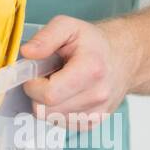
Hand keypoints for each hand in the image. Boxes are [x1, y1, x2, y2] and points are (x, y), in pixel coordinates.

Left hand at [20, 15, 139, 130]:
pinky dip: (56, 110)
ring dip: (46, 102)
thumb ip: (45, 37)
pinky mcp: (93, 123)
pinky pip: (60, 123)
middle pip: (45, 110)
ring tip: (58, 82)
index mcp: (91, 70)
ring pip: (50, 118)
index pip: (48, 94)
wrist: (123, 58)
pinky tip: (65, 94)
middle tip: (46, 75)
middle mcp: (97, 96)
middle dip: (37, 93)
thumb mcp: (68, 26)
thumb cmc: (93, 42)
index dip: (33, 84)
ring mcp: (97, 113)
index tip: (36, 71)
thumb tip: (27, 52)